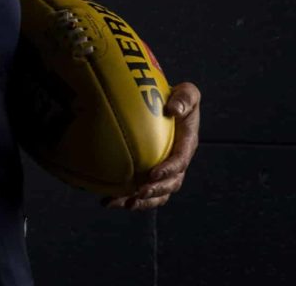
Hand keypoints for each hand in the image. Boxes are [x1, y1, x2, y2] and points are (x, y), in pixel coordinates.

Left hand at [101, 81, 200, 209]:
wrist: (165, 104)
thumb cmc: (176, 97)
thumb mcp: (188, 92)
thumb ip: (185, 98)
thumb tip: (173, 109)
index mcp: (187, 146)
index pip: (179, 162)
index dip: (168, 171)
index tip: (153, 174)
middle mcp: (177, 163)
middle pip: (170, 184)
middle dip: (155, 191)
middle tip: (138, 193)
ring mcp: (164, 171)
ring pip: (156, 194)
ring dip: (140, 202)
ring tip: (122, 204)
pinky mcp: (149, 174)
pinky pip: (140, 191)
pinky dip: (126, 198)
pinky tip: (107, 200)